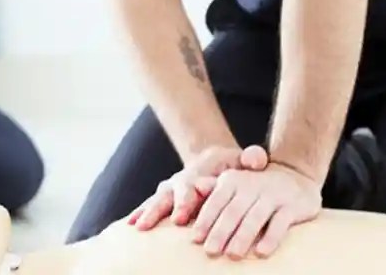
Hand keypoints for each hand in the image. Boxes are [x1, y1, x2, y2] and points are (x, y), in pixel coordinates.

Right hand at [128, 144, 269, 230]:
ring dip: (149, 212)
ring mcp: (170, 190)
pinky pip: (148, 206)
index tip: (184, 213)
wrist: (214, 161)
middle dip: (170, 208)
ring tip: (139, 227)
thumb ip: (252, 157)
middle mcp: (182, 180)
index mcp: (201, 172)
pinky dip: (139, 214)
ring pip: (157, 200)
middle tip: (172, 221)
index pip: (193, 184)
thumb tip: (257, 159)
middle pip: (173, 193)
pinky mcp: (163, 200)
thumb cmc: (233, 166)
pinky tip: (129, 226)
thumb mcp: (244, 159)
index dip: (188, 198)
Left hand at [191, 162, 322, 259]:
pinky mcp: (292, 206)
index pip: (216, 200)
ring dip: (242, 237)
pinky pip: (280, 223)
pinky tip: (261, 253)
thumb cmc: (256, 187)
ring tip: (232, 255)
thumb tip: (195, 186)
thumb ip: (213, 188)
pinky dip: (270, 238)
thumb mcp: (234, 184)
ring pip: (255, 217)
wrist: (297, 176)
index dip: (205, 220)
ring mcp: (273, 195)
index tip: (195, 239)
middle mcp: (253, 184)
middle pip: (233, 211)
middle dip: (220, 232)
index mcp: (233, 180)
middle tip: (210, 252)